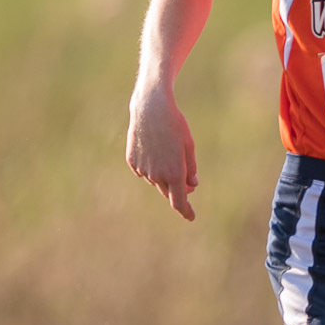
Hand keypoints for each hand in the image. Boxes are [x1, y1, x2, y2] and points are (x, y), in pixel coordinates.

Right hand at [126, 87, 198, 219]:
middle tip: (187, 180)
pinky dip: (151, 165)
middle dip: (177, 189)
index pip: (179, 202)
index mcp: (175, 173)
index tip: (191, 217)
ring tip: (166, 150)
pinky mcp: (132, 161)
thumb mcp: (188, 146)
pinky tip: (153, 147)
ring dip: (164, 173)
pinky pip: (144, 170)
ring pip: (156, 180)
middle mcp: (157, 175)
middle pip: (168, 191)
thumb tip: (191, 186)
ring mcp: (143, 169)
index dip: (186, 211)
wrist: (150, 108)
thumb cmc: (175, 125)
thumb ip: (190, 169)